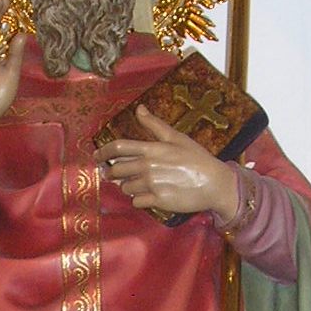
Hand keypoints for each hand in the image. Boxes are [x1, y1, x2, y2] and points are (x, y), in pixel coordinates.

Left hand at [97, 106, 240, 219]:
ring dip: (128, 186)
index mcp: (152, 149)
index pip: (118, 148)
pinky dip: (139, 199)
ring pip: (126, 187)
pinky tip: (149, 195)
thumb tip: (139, 108)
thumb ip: (155, 125)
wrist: (215, 183)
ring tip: (140, 184)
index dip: (102, 152)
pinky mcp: (157, 201)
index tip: (96, 156)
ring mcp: (152, 184)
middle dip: (112, 172)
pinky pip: (136, 201)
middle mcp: (148, 166)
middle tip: (113, 174)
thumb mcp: (177, 138)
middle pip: (116, 170)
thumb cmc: (197, 159)